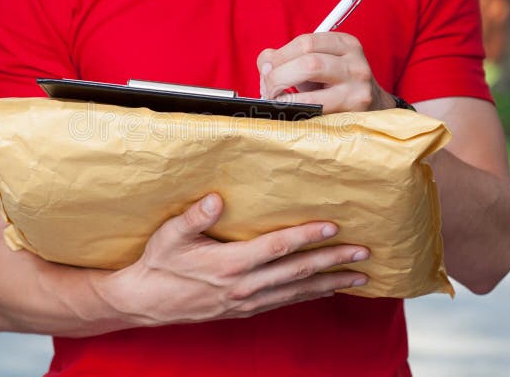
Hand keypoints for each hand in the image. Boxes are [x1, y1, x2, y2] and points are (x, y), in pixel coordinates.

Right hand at [94, 194, 368, 325]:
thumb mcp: (170, 236)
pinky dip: (310, 296)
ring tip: (359, 277)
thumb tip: (217, 199)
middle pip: (298, 271)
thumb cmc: (159, 264)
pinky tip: (327, 290)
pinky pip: (286, 302)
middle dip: (333, 262)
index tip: (332, 227)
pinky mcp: (246, 310)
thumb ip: (195, 217)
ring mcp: (247, 301)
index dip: (306, 236)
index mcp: (229, 264)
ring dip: (330, 283)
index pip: (277, 247)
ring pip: (298, 291)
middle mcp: (244, 286)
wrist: (147, 302)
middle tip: (363, 253)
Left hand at [257, 33, 392, 112]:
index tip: (266, 69)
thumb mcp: (317, 65)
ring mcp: (357, 84)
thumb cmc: (335, 86)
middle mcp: (354, 61)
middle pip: (307, 60)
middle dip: (278, 74)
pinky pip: (315, 105)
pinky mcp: (354, 107)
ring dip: (282, 90)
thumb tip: (264, 65)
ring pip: (311, 74)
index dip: (280, 56)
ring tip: (274, 99)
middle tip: (267, 88)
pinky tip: (287, 110)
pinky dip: (293, 106)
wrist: (373, 110)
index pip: (306, 42)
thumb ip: (288, 58)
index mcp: (345, 44)